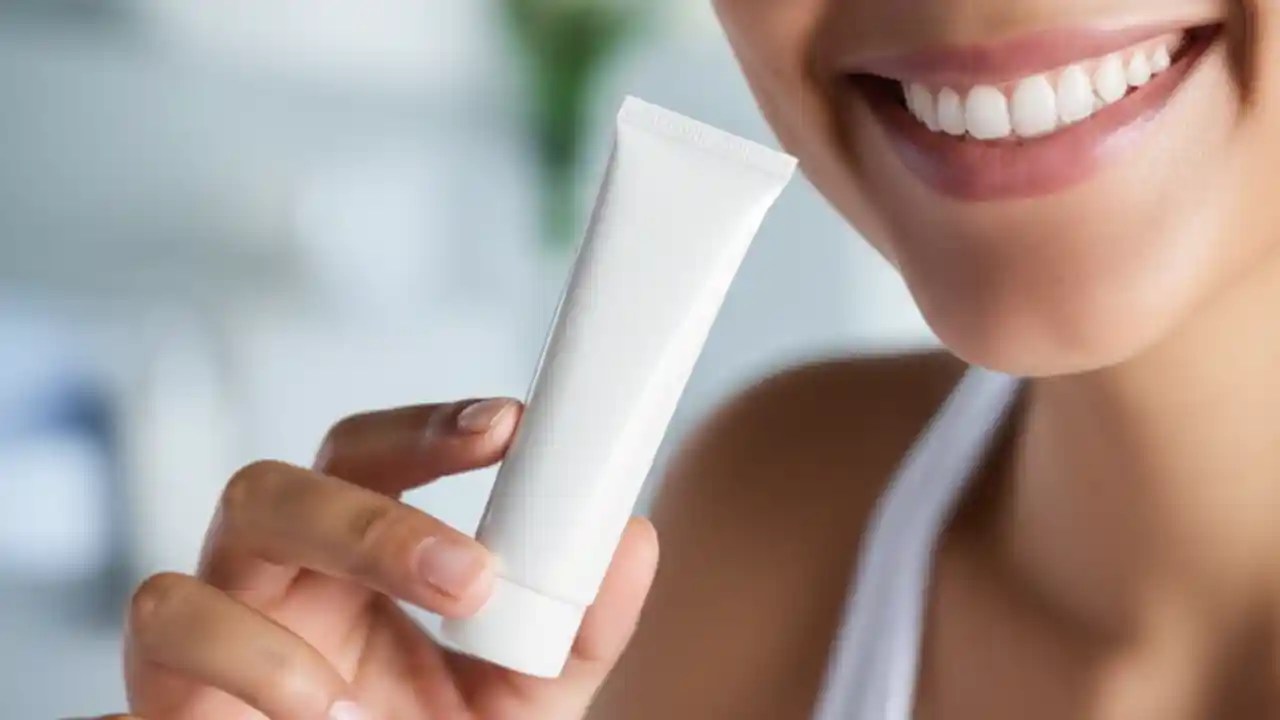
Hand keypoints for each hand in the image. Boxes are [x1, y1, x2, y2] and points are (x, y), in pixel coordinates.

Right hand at [113, 398, 659, 719]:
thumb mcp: (523, 694)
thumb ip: (577, 627)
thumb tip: (633, 541)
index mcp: (352, 556)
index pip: (370, 455)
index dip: (427, 427)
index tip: (509, 426)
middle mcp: (270, 577)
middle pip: (273, 487)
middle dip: (368, 522)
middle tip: (469, 575)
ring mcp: (206, 638)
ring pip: (180, 581)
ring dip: (272, 639)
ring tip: (352, 700)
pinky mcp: (163, 704)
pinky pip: (150, 678)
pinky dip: (225, 686)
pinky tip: (307, 719)